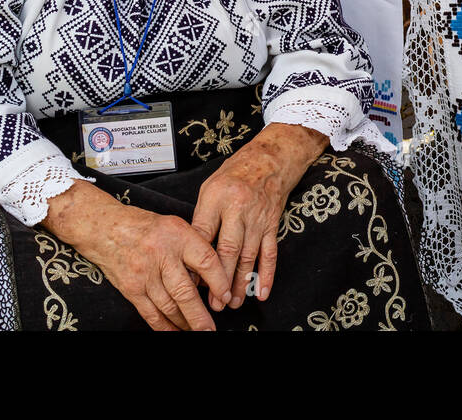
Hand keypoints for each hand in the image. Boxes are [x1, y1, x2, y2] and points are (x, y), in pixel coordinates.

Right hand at [43, 180, 232, 330]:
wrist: (105, 228)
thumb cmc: (145, 227)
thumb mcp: (175, 226)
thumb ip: (195, 248)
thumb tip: (213, 278)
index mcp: (178, 235)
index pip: (206, 261)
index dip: (219, 282)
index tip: (226, 296)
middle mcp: (161, 255)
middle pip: (185, 292)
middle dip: (200, 316)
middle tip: (211, 329)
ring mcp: (144, 274)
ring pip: (169, 307)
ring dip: (185, 323)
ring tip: (198, 332)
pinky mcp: (131, 289)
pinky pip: (151, 314)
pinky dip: (164, 327)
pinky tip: (176, 332)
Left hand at [191, 123, 326, 309]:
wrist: (271, 159)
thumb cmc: (236, 173)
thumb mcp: (210, 187)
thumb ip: (202, 217)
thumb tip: (193, 252)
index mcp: (216, 197)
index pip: (203, 233)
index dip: (195, 259)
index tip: (189, 281)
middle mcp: (238, 207)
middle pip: (227, 249)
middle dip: (219, 280)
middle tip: (213, 303)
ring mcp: (257, 217)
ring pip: (248, 255)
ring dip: (240, 282)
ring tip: (232, 303)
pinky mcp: (272, 223)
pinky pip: (270, 252)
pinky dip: (266, 274)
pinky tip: (261, 292)